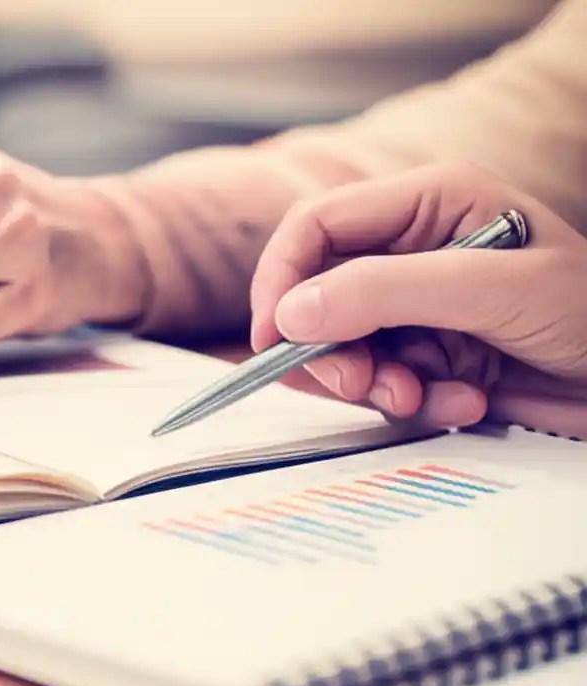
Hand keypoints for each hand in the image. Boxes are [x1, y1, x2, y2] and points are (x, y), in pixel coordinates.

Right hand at [250, 162, 586, 436]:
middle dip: (331, 347)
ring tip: (419, 395)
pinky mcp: (429, 354)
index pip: (316, 225)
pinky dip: (411, 402)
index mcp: (429, 201)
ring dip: (372, 383)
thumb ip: (386, 292)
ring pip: (342, 346)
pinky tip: (463, 400)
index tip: (275, 336)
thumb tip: (293, 313)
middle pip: (317, 293)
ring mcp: (420, 305)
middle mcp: (415, 249)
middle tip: (359, 383)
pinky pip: (381, 382)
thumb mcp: (492, 291)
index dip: (283, 278)